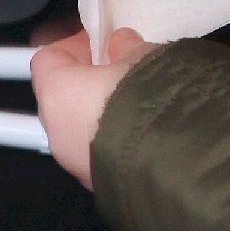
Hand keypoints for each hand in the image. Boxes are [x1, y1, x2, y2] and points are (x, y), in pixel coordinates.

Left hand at [31, 27, 156, 188]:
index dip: (74, 47)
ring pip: (81, 132)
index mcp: (57, 94)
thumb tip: (120, 43)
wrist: (181, 172)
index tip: (98, 42)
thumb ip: (127, 48)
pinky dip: (116, 143)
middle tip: (118, 72)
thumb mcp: (146, 59)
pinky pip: (101, 157)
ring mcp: (78, 167)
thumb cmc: (153, 103)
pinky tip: (148, 135)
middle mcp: (57, 133)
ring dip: (102, 116)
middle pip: (61, 98)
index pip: (48, 60)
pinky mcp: (103, 189)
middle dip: (87, 83)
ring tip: (140, 103)